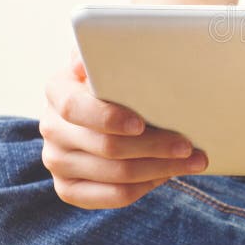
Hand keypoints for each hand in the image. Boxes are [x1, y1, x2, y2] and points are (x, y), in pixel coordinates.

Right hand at [40, 49, 207, 208]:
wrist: (112, 98)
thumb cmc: (119, 74)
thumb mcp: (111, 54)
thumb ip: (105, 48)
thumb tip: (91, 56)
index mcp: (58, 90)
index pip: (76, 108)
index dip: (108, 118)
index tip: (141, 123)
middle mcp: (52, 127)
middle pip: (105, 147)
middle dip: (154, 147)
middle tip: (189, 146)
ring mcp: (57, 160)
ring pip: (114, 174)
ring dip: (159, 169)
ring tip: (193, 161)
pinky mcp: (68, 187)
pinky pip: (109, 196)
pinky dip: (143, 187)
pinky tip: (167, 174)